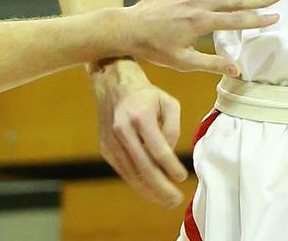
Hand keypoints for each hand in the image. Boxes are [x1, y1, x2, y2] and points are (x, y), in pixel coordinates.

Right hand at [93, 68, 189, 207]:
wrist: (113, 85)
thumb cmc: (146, 95)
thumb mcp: (168, 102)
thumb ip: (174, 127)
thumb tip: (170, 153)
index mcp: (140, 116)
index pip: (158, 151)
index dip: (171, 168)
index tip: (183, 178)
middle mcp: (122, 130)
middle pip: (144, 168)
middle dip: (161, 188)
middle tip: (176, 201)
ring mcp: (111, 141)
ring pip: (132, 174)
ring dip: (150, 191)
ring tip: (166, 201)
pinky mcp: (105, 148)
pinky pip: (123, 171)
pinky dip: (137, 183)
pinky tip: (150, 190)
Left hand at [123, 0, 281, 75]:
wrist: (129, 28)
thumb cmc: (155, 48)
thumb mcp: (182, 62)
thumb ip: (211, 64)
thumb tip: (237, 70)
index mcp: (201, 23)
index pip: (236, 22)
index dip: (258, 20)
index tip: (276, 17)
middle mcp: (200, 3)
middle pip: (236, 0)